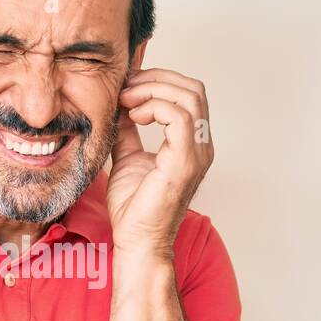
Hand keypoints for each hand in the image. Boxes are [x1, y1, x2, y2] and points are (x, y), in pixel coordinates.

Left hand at [107, 68, 213, 257]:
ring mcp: (197, 153)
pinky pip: (180, 116)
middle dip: (156, 79)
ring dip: (153, 89)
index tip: (126, 86)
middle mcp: (201, 146)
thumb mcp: (126, 157)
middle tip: (125, 87)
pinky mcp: (185, 161)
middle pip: (193, 89)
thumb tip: (119, 105)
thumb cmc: (134, 209)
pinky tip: (132, 116)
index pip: (188, 94)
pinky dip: (153, 107)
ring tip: (126, 100)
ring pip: (189, 97)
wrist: (136, 241)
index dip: (158, 81)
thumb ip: (127, 131)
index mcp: (191, 144)